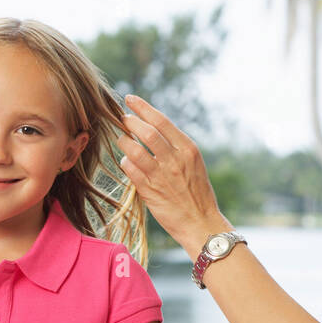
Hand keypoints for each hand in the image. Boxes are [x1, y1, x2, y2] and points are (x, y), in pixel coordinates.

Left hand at [116, 94, 230, 250]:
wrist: (200, 223)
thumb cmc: (196, 193)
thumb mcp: (193, 165)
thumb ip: (175, 148)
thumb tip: (152, 131)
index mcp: (188, 149)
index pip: (162, 121)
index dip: (143, 108)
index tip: (130, 99)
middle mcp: (175, 160)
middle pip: (147, 133)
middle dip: (131, 122)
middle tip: (122, 118)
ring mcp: (162, 176)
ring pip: (135, 151)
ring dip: (124, 142)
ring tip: (121, 138)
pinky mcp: (150, 192)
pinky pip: (131, 171)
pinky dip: (125, 163)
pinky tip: (125, 162)